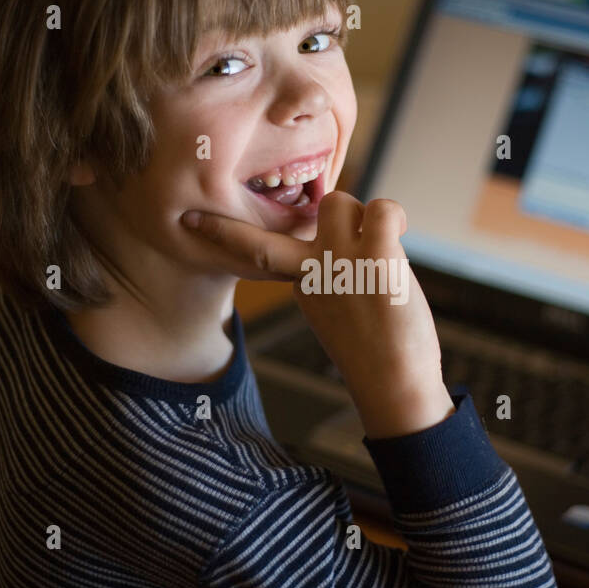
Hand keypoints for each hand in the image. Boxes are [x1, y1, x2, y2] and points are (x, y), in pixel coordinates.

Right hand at [182, 192, 454, 436]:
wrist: (394, 386)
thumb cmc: (378, 354)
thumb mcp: (335, 313)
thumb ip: (328, 276)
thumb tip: (353, 239)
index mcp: (300, 284)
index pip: (253, 251)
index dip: (221, 233)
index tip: (189, 220)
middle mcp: (312, 270)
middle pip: (295, 220)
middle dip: (305, 211)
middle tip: (322, 225)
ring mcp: (341, 260)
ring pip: (341, 202)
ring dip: (367, 216)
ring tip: (384, 248)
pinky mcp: (376, 256)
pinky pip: (382, 208)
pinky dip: (394, 216)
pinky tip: (399, 238)